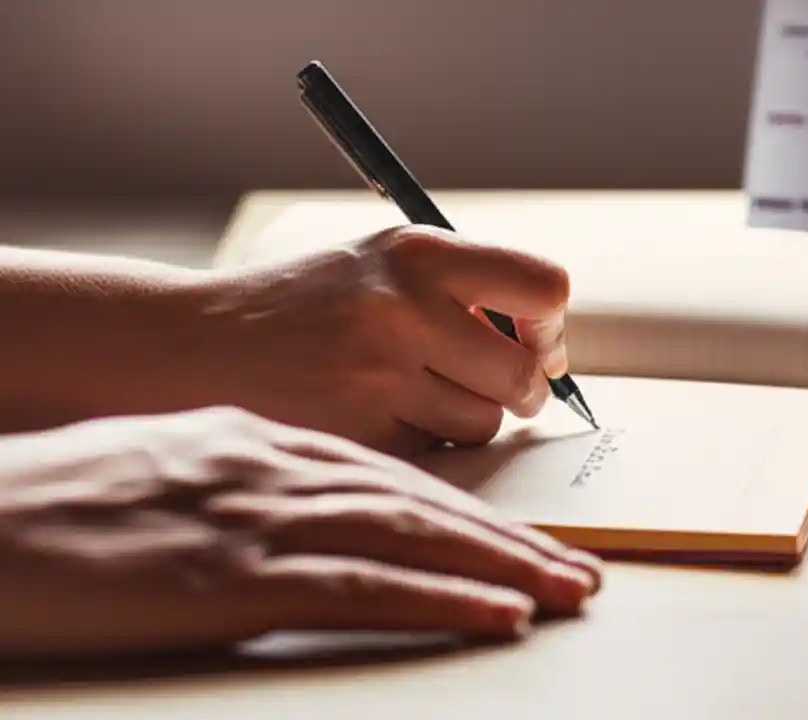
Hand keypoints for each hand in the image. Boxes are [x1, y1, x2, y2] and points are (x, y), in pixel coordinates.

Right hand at [0, 407, 601, 658]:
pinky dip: (440, 600)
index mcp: (255, 441)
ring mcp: (253, 518)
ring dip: (500, 566)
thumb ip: (238, 484)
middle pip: (418, 500)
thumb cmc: (47, 505)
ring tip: (567, 591)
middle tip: (578, 569)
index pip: (387, 475)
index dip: (465, 512)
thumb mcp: (160, 473)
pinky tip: (498, 616)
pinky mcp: (230, 577)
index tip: (520, 540)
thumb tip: (297, 514)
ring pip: (409, 535)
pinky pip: (361, 587)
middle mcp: (270, 466)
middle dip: (507, 538)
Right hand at [196, 225, 571, 455]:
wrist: (193, 345)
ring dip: (466, 420)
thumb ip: (464, 291)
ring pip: (484, 423)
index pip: (544, 285)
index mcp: (417, 252)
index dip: (551, 325)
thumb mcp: (380, 264)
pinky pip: (437, 453)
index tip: (537, 341)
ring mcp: (378, 376)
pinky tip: (374, 416)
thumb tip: (552, 351)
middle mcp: (401, 308)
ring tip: (411, 394)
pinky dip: (421, 444)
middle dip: (520, 390)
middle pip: (522, 373)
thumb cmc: (306, 306)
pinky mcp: (359, 436)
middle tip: (496, 387)